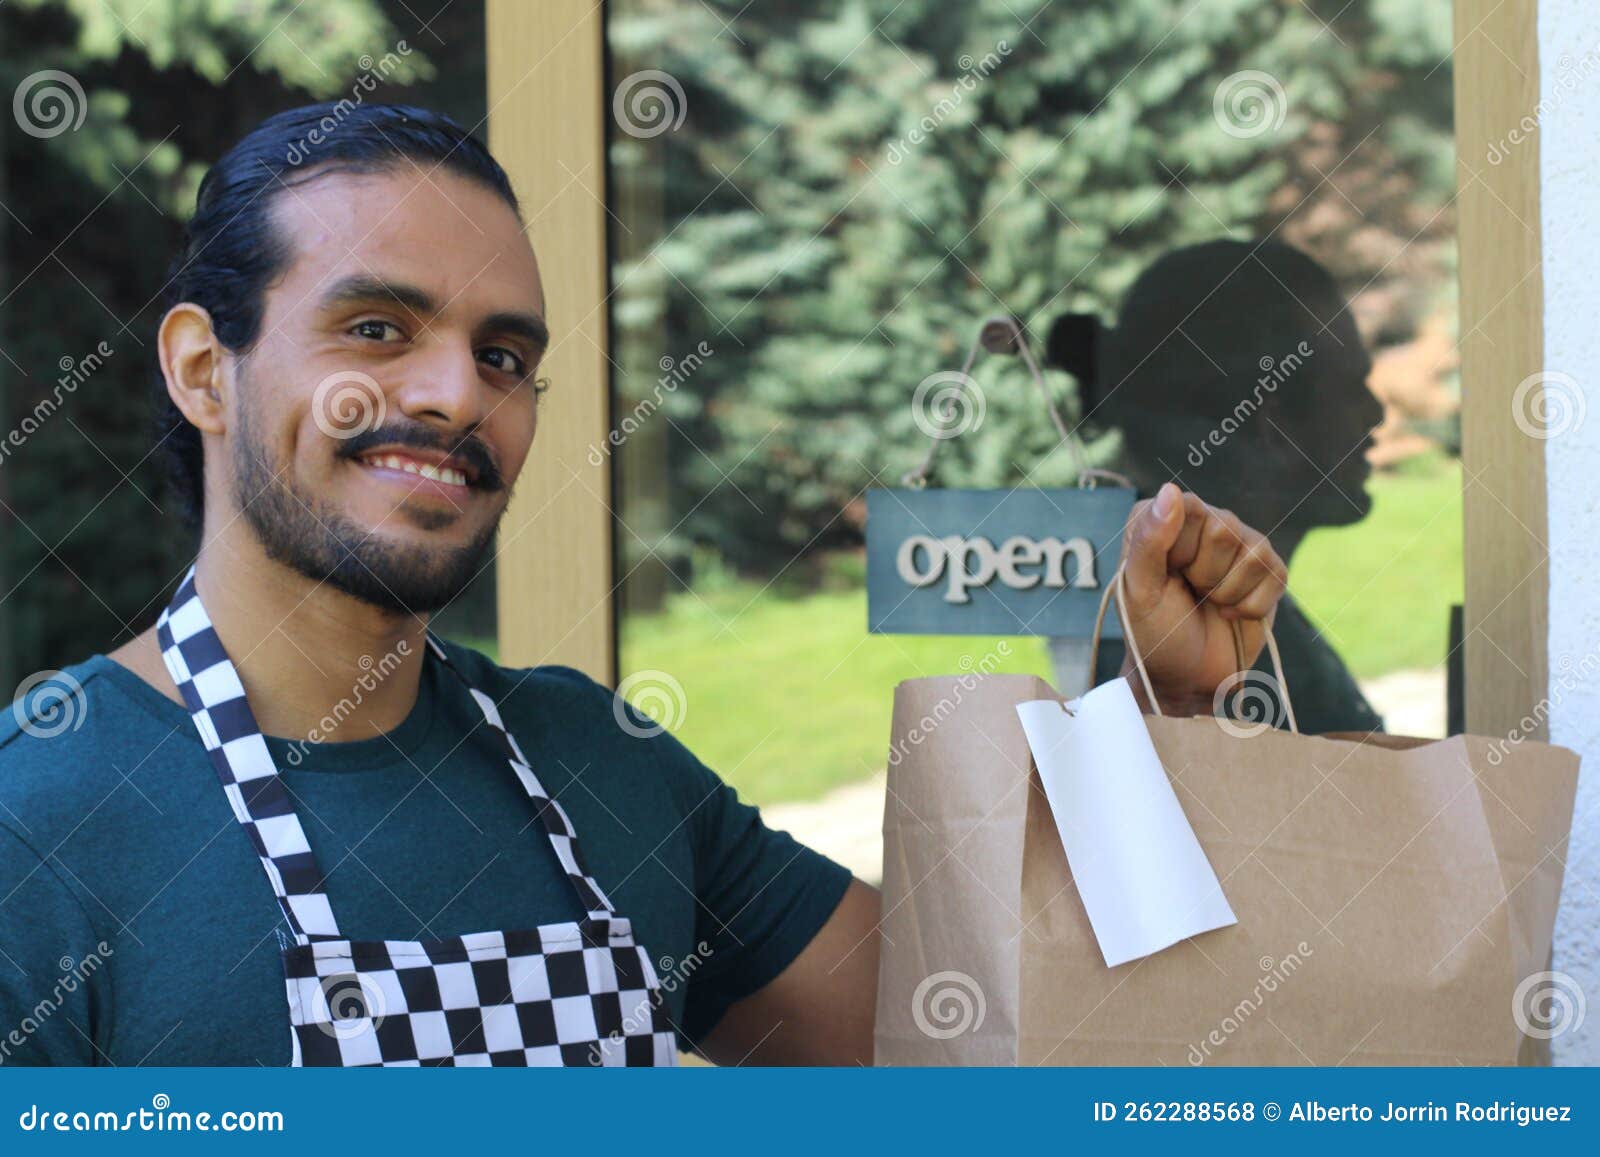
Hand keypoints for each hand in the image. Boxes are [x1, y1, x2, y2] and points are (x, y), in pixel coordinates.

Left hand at [1115, 482, 1286, 714]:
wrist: (1185, 678)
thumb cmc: (1153, 631)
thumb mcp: (1138, 590)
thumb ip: (1148, 540)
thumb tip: (1171, 490)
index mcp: (1162, 517)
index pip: (1189, 507)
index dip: (1178, 551)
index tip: (1164, 576)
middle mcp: (1203, 520)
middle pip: (1224, 529)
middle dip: (1204, 574)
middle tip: (1188, 592)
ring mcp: (1240, 543)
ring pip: (1253, 552)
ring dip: (1226, 592)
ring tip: (1207, 603)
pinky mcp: (1270, 571)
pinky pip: (1274, 576)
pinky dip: (1250, 607)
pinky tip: (1230, 613)